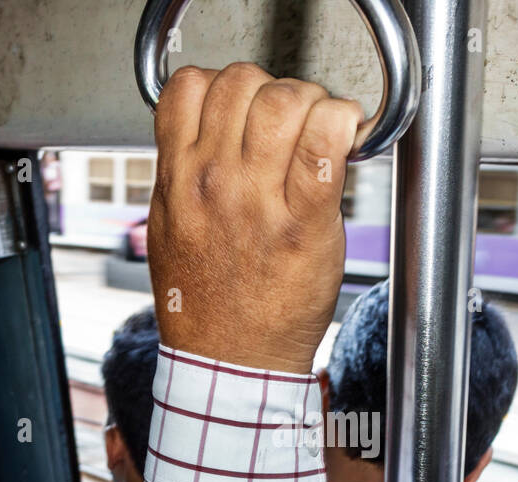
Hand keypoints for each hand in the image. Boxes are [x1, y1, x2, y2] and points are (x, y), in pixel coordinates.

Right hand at [147, 62, 363, 372]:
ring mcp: (257, 201)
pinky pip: (324, 145)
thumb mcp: (172, 227)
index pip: (190, 84)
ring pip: (284, 99)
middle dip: (274, 91)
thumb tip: (205, 132)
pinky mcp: (303, 224)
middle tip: (292, 123)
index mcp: (178, 178)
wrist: (229, 362)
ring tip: (318, 133)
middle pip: (242, 82)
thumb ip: (185, 172)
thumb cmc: (206, 303)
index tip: (247, 109)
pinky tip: (346, 138)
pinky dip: (342, 126)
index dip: (225, 86)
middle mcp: (214, 181)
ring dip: (311, 102)